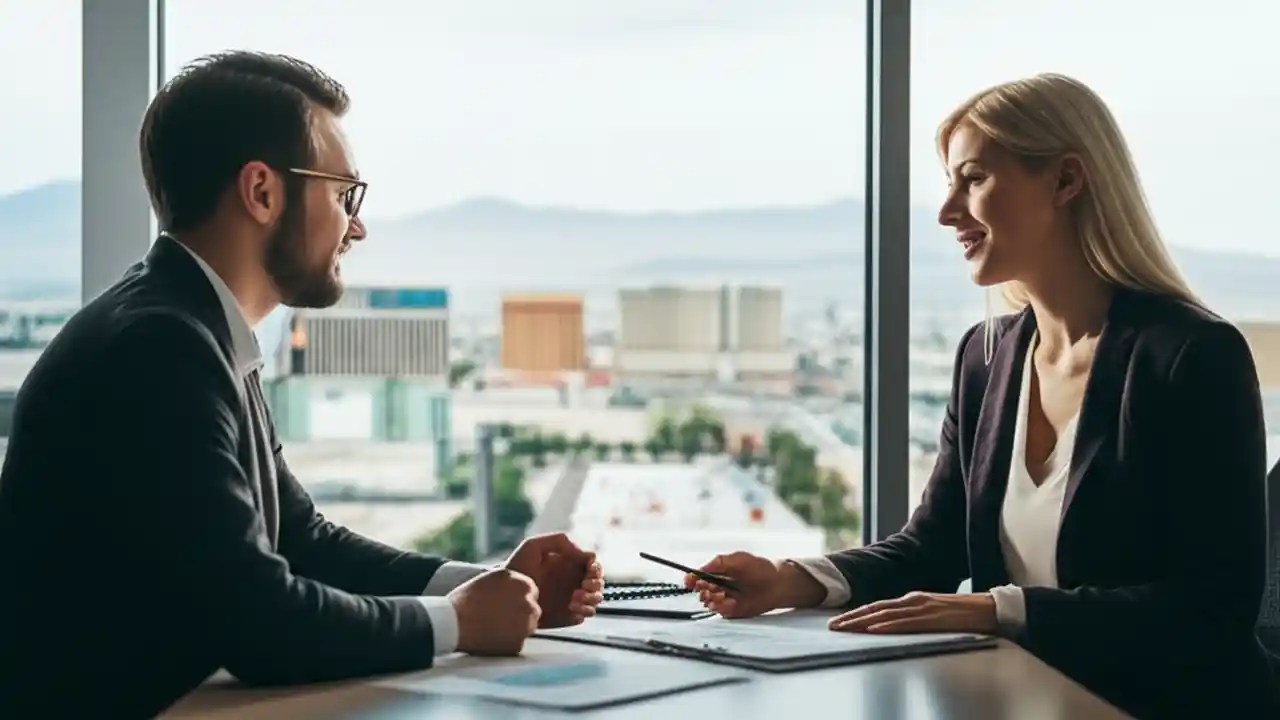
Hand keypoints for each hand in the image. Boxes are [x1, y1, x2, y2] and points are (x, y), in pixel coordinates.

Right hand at [447, 568, 539, 655]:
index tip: (503, 605)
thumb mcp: (491, 578)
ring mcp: (526, 624)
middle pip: (531, 610)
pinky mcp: (519, 643)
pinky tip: (491, 639)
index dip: (516, 600)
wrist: (453, 621)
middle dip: (519, 614)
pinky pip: (517, 644)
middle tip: (497, 618)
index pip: (530, 592)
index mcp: (523, 582)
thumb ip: (509, 582)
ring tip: (492, 629)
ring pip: (527, 628)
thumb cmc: (466, 599)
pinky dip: (507, 644)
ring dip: (516, 629)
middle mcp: (529, 602)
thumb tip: (517, 590)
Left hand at [504, 532, 603, 627]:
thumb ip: (560, 541)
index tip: (589, 570)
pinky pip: (585, 614)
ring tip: (574, 598)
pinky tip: (571, 607)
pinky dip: (584, 611)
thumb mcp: (534, 546)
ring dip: (592, 598)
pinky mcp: (567, 615)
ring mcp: (572, 599)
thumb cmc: (517, 567)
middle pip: (598, 582)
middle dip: (596, 584)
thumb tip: (587, 554)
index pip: (593, 564)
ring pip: (595, 599)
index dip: (595, 567)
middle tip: (583, 586)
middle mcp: (573, 581)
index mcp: (569, 564)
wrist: (503, 595)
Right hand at [683, 552, 825, 618]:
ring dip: (711, 598)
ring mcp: (725, 598)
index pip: (698, 576)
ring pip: (708, 602)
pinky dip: (721, 607)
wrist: (777, 584)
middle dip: (701, 589)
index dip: (691, 579)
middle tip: (708, 588)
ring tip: (721, 595)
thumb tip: (701, 569)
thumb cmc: (759, 568)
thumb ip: (719, 562)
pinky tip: (729, 601)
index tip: (689, 581)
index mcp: (718, 571)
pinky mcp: (732, 610)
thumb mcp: (738, 559)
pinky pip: (719, 611)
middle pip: (700, 590)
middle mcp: (719, 585)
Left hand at [828, 591, 997, 633]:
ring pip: (885, 615)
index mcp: (912, 599)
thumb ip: (914, 617)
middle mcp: (913, 600)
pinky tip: (874, 629)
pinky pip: (905, 623)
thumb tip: (894, 624)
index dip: (856, 613)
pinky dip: (887, 626)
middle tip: (831, 626)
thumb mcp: (932, 613)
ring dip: (862, 622)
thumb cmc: (962, 614)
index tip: (839, 621)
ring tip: (844, 629)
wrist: (989, 608)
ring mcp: (922, 607)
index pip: (878, 606)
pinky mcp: (932, 617)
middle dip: (851, 617)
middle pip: (875, 608)